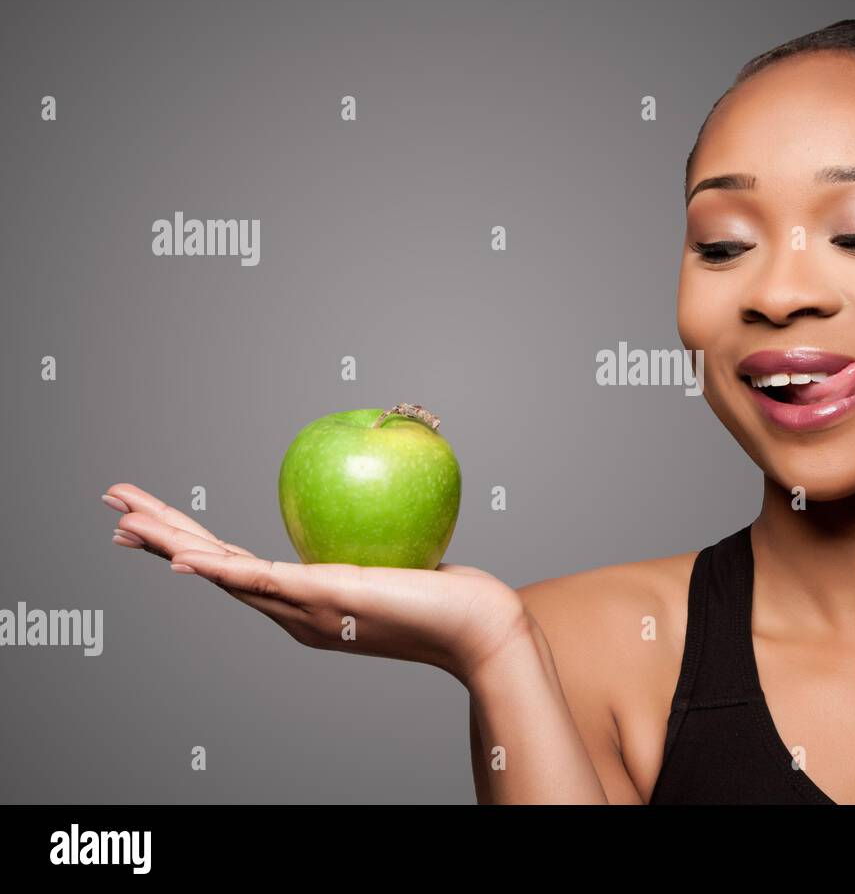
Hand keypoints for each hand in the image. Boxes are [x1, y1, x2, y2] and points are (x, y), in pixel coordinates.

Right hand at [101, 483, 527, 683]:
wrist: (476, 627)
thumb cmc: (447, 594)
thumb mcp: (395, 559)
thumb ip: (370, 541)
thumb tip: (368, 493)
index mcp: (303, 604)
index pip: (234, 569)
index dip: (189, 548)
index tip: (154, 529)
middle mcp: (293, 613)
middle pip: (211, 569)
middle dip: (159, 539)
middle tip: (112, 508)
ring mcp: (304, 610)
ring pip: (221, 573)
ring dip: (169, 545)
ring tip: (124, 520)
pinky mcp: (323, 599)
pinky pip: (261, 581)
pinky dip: (217, 569)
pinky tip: (184, 557)